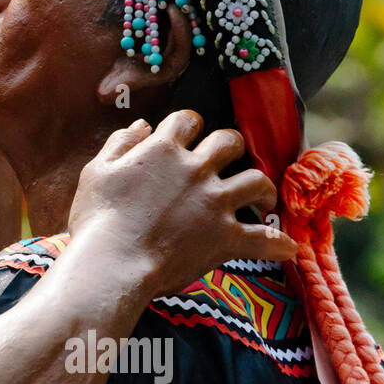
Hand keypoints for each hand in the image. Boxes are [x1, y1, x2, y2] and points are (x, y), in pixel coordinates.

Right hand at [67, 111, 297, 299]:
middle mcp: (195, 169)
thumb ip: (120, 143)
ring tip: (263, 197)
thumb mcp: (96, 171)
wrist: (111, 263)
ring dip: (262, 187)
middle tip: (228, 160)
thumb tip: (142, 125)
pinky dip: (278, 244)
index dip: (188, 126)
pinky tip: (286, 247)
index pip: (187, 121)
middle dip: (231, 147)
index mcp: (163, 150)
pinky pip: (264, 239)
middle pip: (229, 142)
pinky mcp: (226, 237)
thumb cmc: (96, 219)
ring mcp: (215, 203)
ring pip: (257, 180)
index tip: (186, 137)